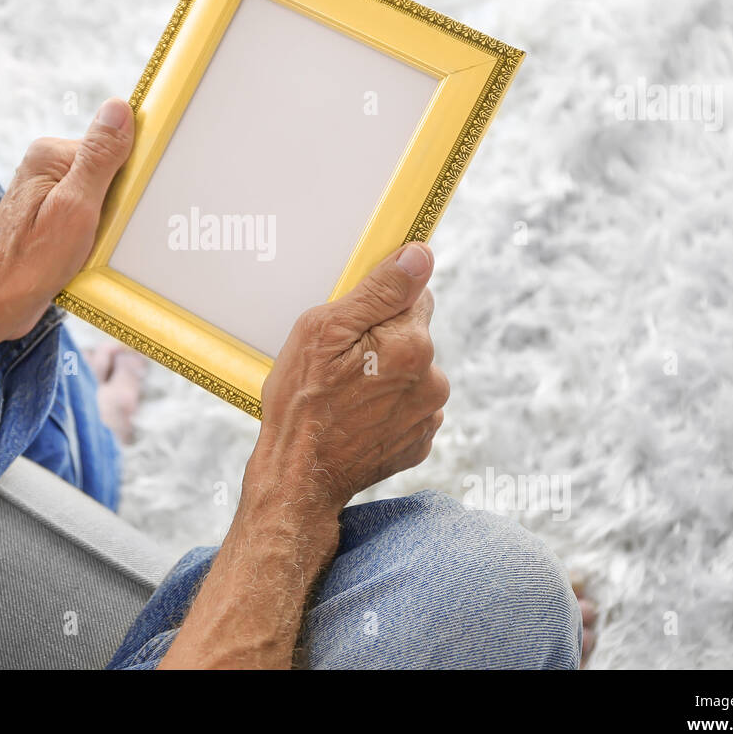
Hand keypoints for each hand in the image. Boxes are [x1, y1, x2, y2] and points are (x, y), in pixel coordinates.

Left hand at [0, 98, 133, 346]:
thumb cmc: (31, 259)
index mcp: (50, 154)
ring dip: (109, 222)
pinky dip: (97, 233)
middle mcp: (46, 167)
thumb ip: (99, 157)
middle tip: (106, 231)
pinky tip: (90, 252)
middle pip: (108, 172)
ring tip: (95, 245)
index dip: (128, 178)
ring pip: (101, 197)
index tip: (126, 206)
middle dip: (118, 202)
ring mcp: (47, 193)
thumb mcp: (76, 205)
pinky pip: (88, 216)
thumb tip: (119, 107)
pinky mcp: (50, 217)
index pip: (112, 148)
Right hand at [244, 242, 449, 519]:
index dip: (379, 305)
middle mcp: (433, 380)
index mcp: (412, 344)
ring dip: (386, 376)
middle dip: (382, 341)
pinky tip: (356, 417)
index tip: (353, 325)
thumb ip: (379, 290)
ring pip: (412, 372)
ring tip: (345, 395)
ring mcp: (429, 415)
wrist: (298, 478)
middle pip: (413, 335)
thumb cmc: (301, 402)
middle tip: (339, 365)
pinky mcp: (421, 442)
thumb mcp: (324, 332)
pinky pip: (409, 407)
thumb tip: (421, 255)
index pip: (414, 294)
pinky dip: (387, 407)